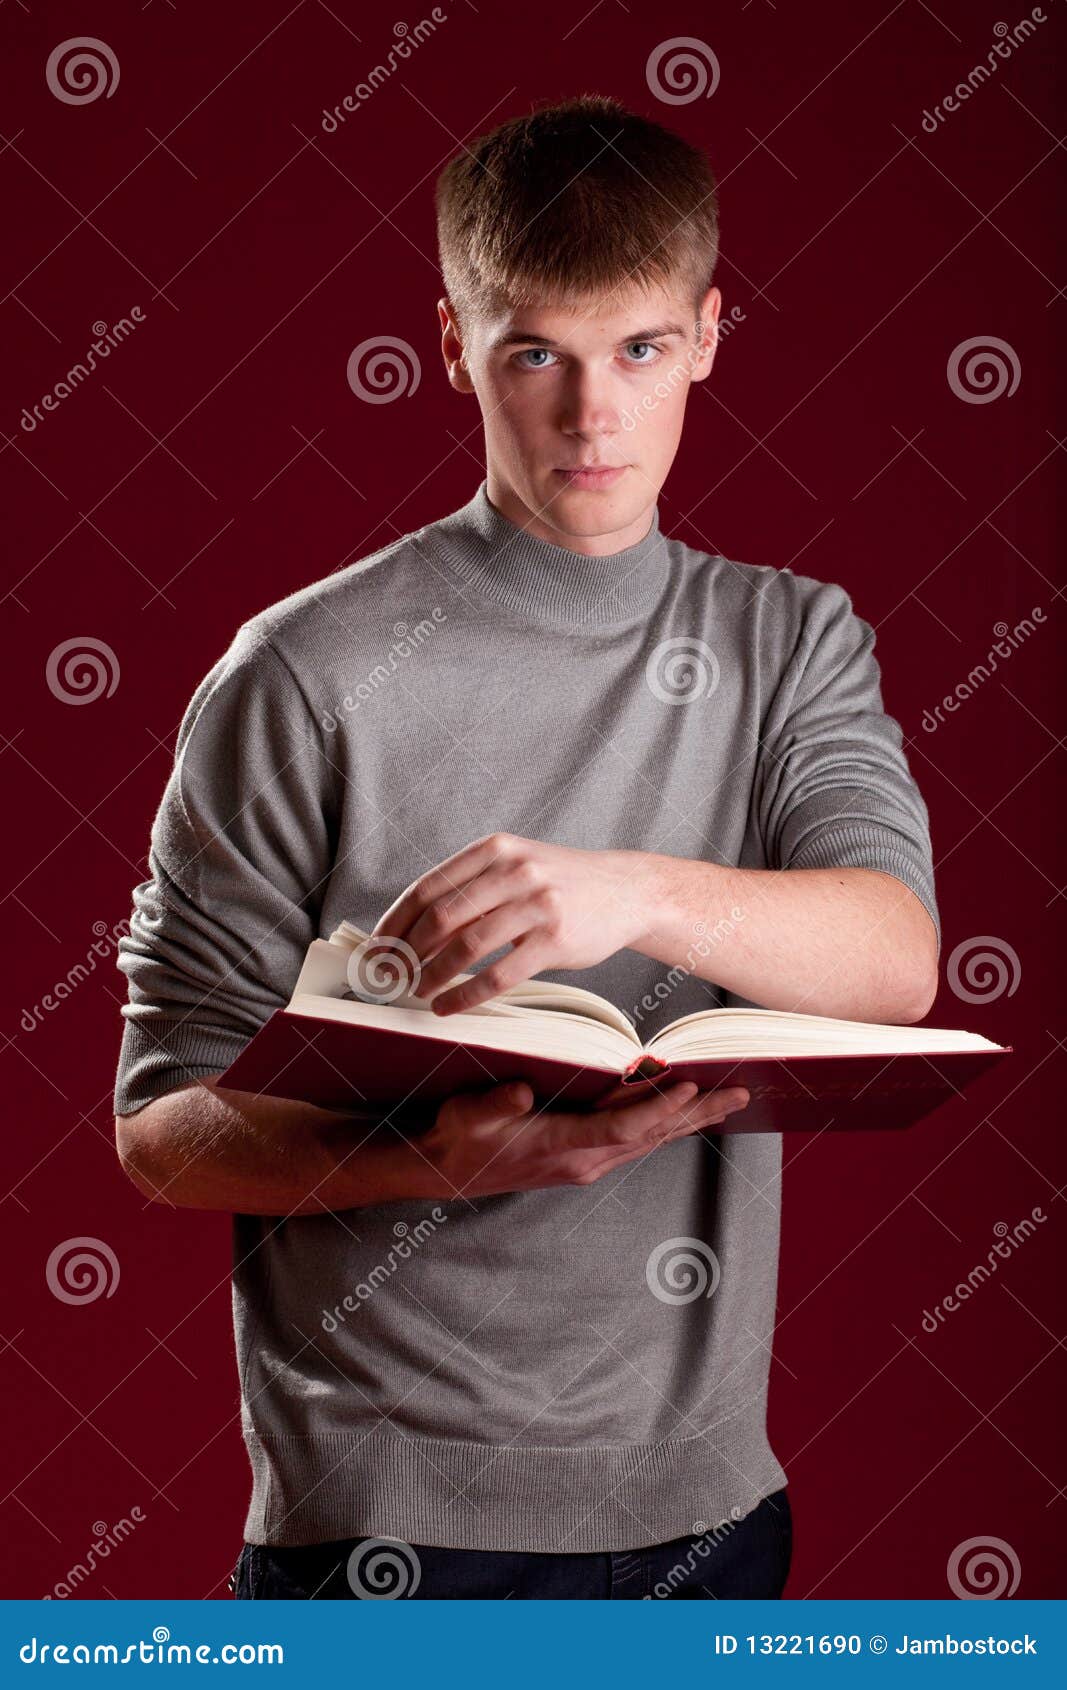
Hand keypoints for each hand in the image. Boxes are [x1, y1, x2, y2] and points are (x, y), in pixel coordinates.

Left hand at [366, 832, 655, 1014]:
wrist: (627, 891)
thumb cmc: (561, 884)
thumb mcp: (516, 865)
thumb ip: (471, 886)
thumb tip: (411, 927)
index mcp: (495, 850)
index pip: (428, 887)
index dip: (395, 921)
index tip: (376, 947)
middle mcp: (514, 871)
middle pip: (440, 917)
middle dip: (406, 952)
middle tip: (389, 976)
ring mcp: (537, 904)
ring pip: (466, 947)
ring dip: (431, 975)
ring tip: (416, 991)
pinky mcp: (555, 940)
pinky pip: (498, 975)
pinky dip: (465, 996)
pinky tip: (448, 1007)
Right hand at [417, 1077, 749, 1199]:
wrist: (442, 1169)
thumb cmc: (457, 1135)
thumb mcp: (468, 1115)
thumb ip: (496, 1105)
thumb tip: (520, 1092)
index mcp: (563, 1147)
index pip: (624, 1127)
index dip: (659, 1107)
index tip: (690, 1083)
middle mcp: (583, 1160)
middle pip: (652, 1135)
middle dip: (698, 1113)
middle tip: (741, 1092)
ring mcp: (585, 1163)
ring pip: (649, 1140)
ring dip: (690, 1120)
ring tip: (729, 1101)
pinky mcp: (582, 1158)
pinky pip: (635, 1141)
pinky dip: (665, 1125)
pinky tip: (685, 1115)